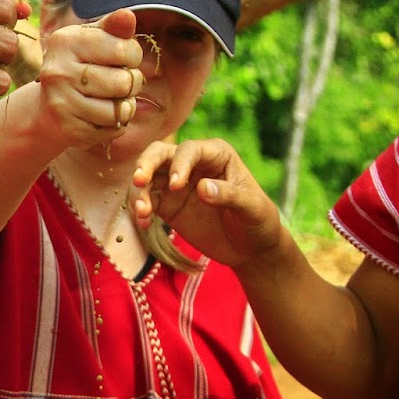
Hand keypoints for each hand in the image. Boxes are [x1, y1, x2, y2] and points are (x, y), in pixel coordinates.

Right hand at [34, 7, 146, 151]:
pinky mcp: (69, 130)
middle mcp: (58, 72)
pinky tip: (101, 117)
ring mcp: (61, 103)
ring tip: (112, 100)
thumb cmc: (80, 66)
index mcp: (65, 42)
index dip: (133, 56)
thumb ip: (114, 28)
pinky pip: (113, 130)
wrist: (49, 108)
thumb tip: (127, 16)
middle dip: (131, 84)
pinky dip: (115, 125)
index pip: (126, 50)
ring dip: (125, 106)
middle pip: (124, 82)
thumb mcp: (94, 41)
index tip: (121, 59)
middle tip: (119, 83)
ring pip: (120, 110)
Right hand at [129, 138, 283, 268]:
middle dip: (146, 164)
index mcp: (216, 155)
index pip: (190, 150)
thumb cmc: (259, 220)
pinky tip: (143, 224)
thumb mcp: (253, 208)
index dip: (179, 164)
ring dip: (139, 191)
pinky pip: (147, 202)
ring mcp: (176, 185)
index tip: (176, 186)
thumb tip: (202, 187)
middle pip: (160, 154)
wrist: (251, 248)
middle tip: (139, 181)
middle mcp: (192, 165)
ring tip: (142, 212)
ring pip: (148, 177)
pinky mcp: (167, 205)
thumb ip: (230, 195)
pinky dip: (140, 210)